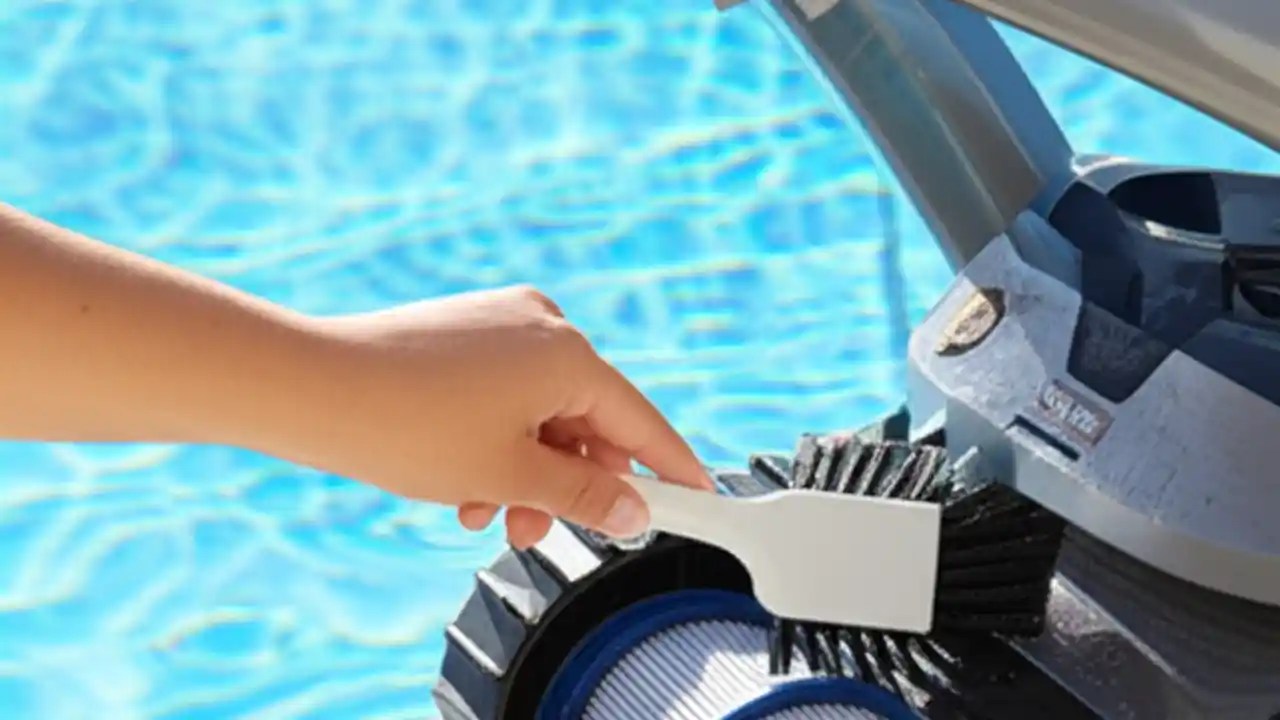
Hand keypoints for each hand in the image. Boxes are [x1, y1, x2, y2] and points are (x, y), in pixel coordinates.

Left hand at [299, 286, 711, 548]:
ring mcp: (503, 321)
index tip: (697, 497)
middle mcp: (544, 325)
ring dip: (529, 468)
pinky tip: (465, 477)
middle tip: (540, 530)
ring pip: (545, 411)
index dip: (670, 469)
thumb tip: (633, 510)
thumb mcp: (509, 476)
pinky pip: (510, 391)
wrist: (310, 386)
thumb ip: (583, 496)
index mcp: (568, 354)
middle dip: (570, 482)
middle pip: (590, 419)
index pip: (641, 422)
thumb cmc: (405, 424)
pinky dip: (501, 438)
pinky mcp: (469, 328)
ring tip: (486, 510)